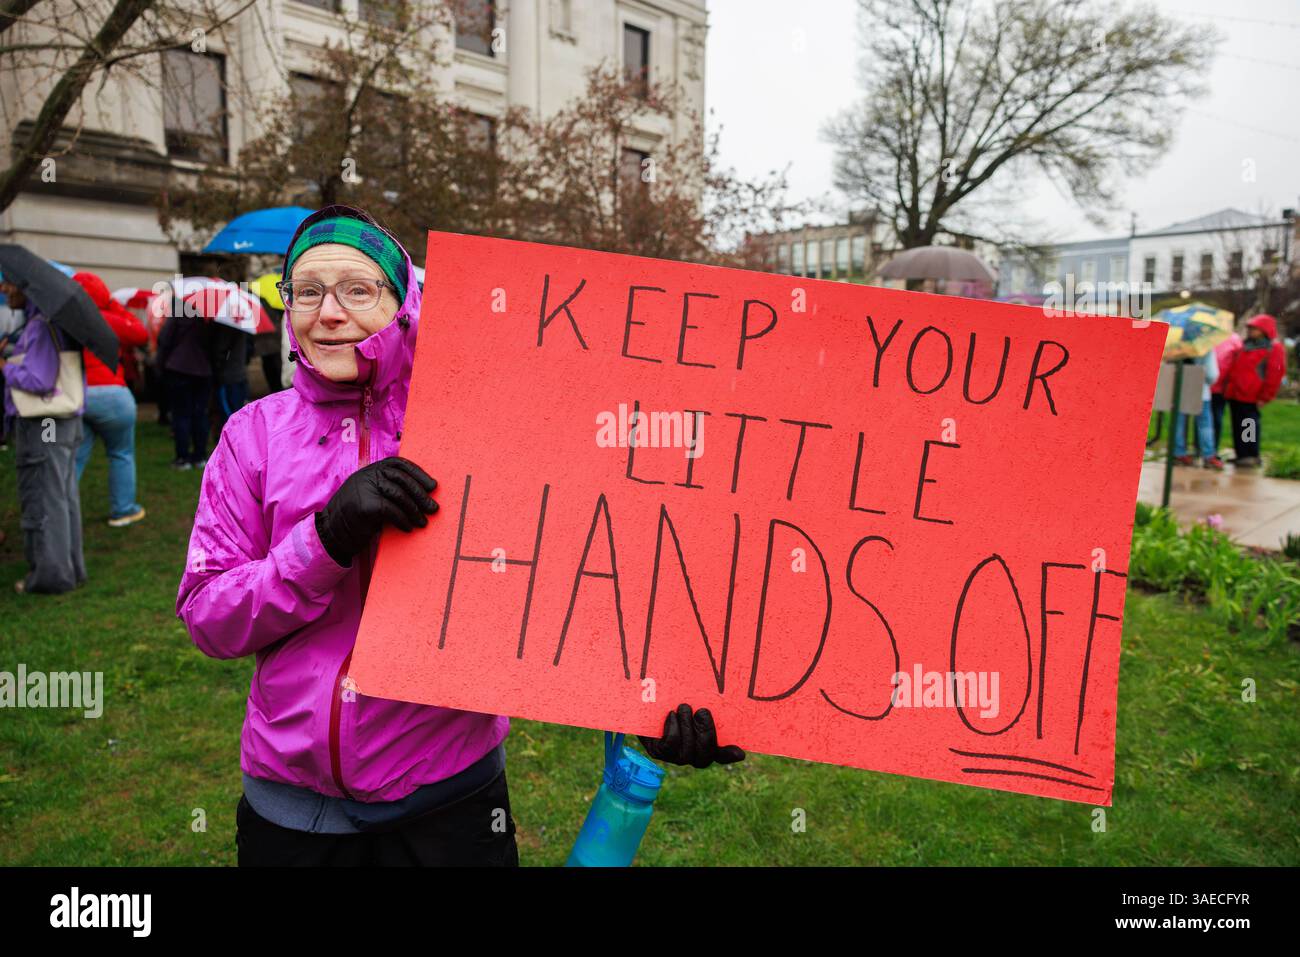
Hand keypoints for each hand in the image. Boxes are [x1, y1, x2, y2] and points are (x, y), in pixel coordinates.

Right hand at [315, 456, 436, 565]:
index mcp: (371, 470)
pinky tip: (409, 527)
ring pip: (398, 494)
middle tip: (433, 508)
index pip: (399, 464)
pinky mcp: (365, 505)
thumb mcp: (373, 495)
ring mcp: (364, 488)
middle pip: (401, 479)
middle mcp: (367, 475)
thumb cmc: (357, 516)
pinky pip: (391, 510)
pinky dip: (403, 520)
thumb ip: (390, 489)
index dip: (418, 473)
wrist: (333, 532)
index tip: (432, 486)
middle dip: (420, 494)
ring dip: (414, 510)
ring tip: (423, 521)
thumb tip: (423, 492)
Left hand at [638, 703, 744, 768]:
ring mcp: (675, 756)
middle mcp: (692, 754)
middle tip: (702, 712)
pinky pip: (670, 747)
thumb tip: (728, 704)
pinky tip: (670, 715)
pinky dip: (672, 729)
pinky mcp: (658, 752)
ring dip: (687, 728)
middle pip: (706, 757)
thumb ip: (707, 704)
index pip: (721, 755)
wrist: (645, 698)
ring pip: (687, 754)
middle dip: (706, 734)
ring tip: (684, 707)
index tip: (740, 753)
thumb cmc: (675, 697)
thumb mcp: (692, 698)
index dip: (729, 756)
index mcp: (706, 743)